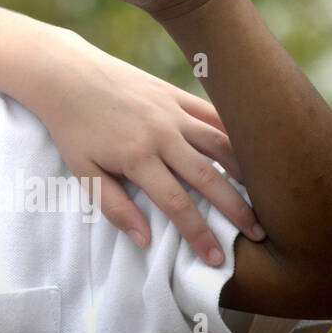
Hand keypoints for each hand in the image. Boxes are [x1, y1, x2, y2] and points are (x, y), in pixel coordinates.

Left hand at [36, 32, 264, 264]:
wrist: (66, 74)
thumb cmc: (71, 127)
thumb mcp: (83, 170)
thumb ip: (114, 206)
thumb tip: (145, 240)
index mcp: (137, 157)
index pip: (177, 204)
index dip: (200, 234)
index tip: (217, 259)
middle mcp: (161, 134)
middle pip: (209, 178)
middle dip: (236, 209)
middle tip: (258, 234)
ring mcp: (171, 111)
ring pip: (220, 143)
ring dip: (245, 170)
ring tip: (265, 194)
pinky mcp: (174, 93)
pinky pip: (211, 113)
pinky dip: (233, 131)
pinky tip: (251, 147)